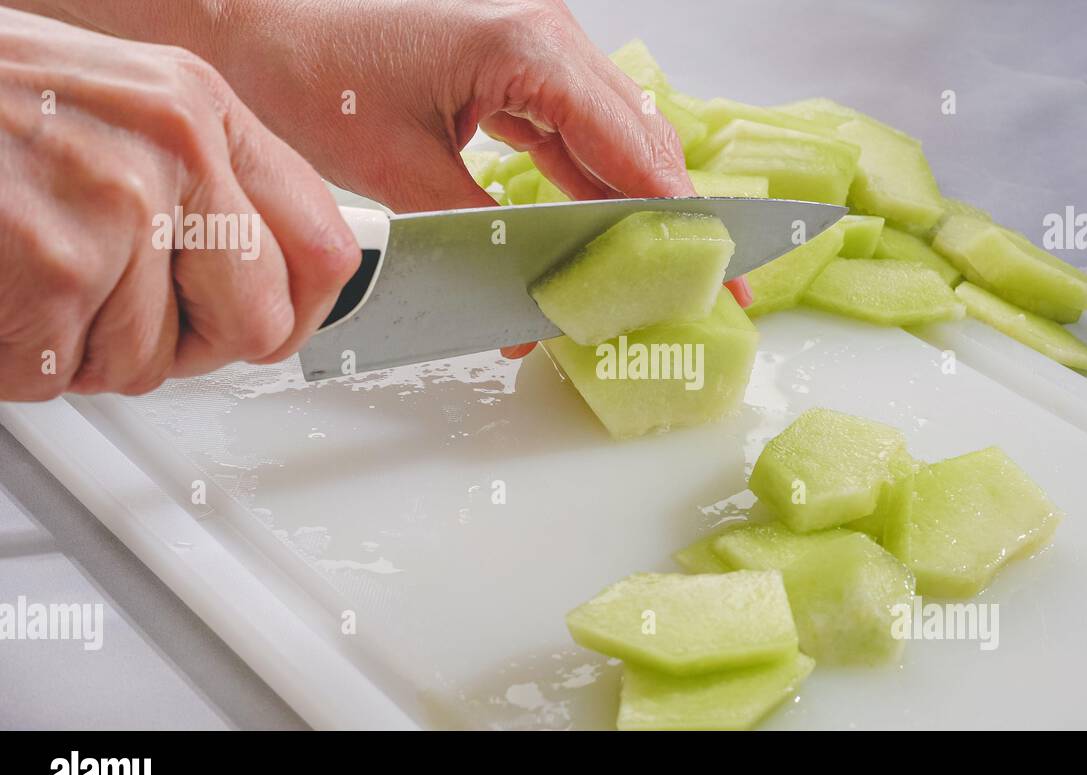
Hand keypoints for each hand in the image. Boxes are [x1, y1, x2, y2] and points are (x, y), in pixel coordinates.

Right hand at [0, 9, 359, 399]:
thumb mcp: (114, 103)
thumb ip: (198, 178)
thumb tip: (268, 266)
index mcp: (199, 109)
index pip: (325, 248)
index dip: (293, 307)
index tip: (261, 318)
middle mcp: (173, 153)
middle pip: (260, 326)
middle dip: (191, 343)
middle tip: (120, 307)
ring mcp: (114, 212)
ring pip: (151, 362)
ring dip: (83, 348)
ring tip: (26, 270)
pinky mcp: (52, 272)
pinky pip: (65, 377)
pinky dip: (19, 360)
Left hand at [203, 0, 751, 355]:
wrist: (250, 20)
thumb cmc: (309, 71)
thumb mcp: (403, 171)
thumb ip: (486, 241)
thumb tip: (533, 317)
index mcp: (533, 50)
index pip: (636, 151)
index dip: (684, 223)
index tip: (720, 276)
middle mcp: (549, 39)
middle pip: (642, 144)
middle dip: (678, 222)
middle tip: (716, 288)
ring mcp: (535, 51)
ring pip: (614, 143)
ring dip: (638, 211)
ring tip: (668, 274)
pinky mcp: (513, 72)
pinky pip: (573, 138)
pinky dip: (591, 192)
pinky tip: (604, 241)